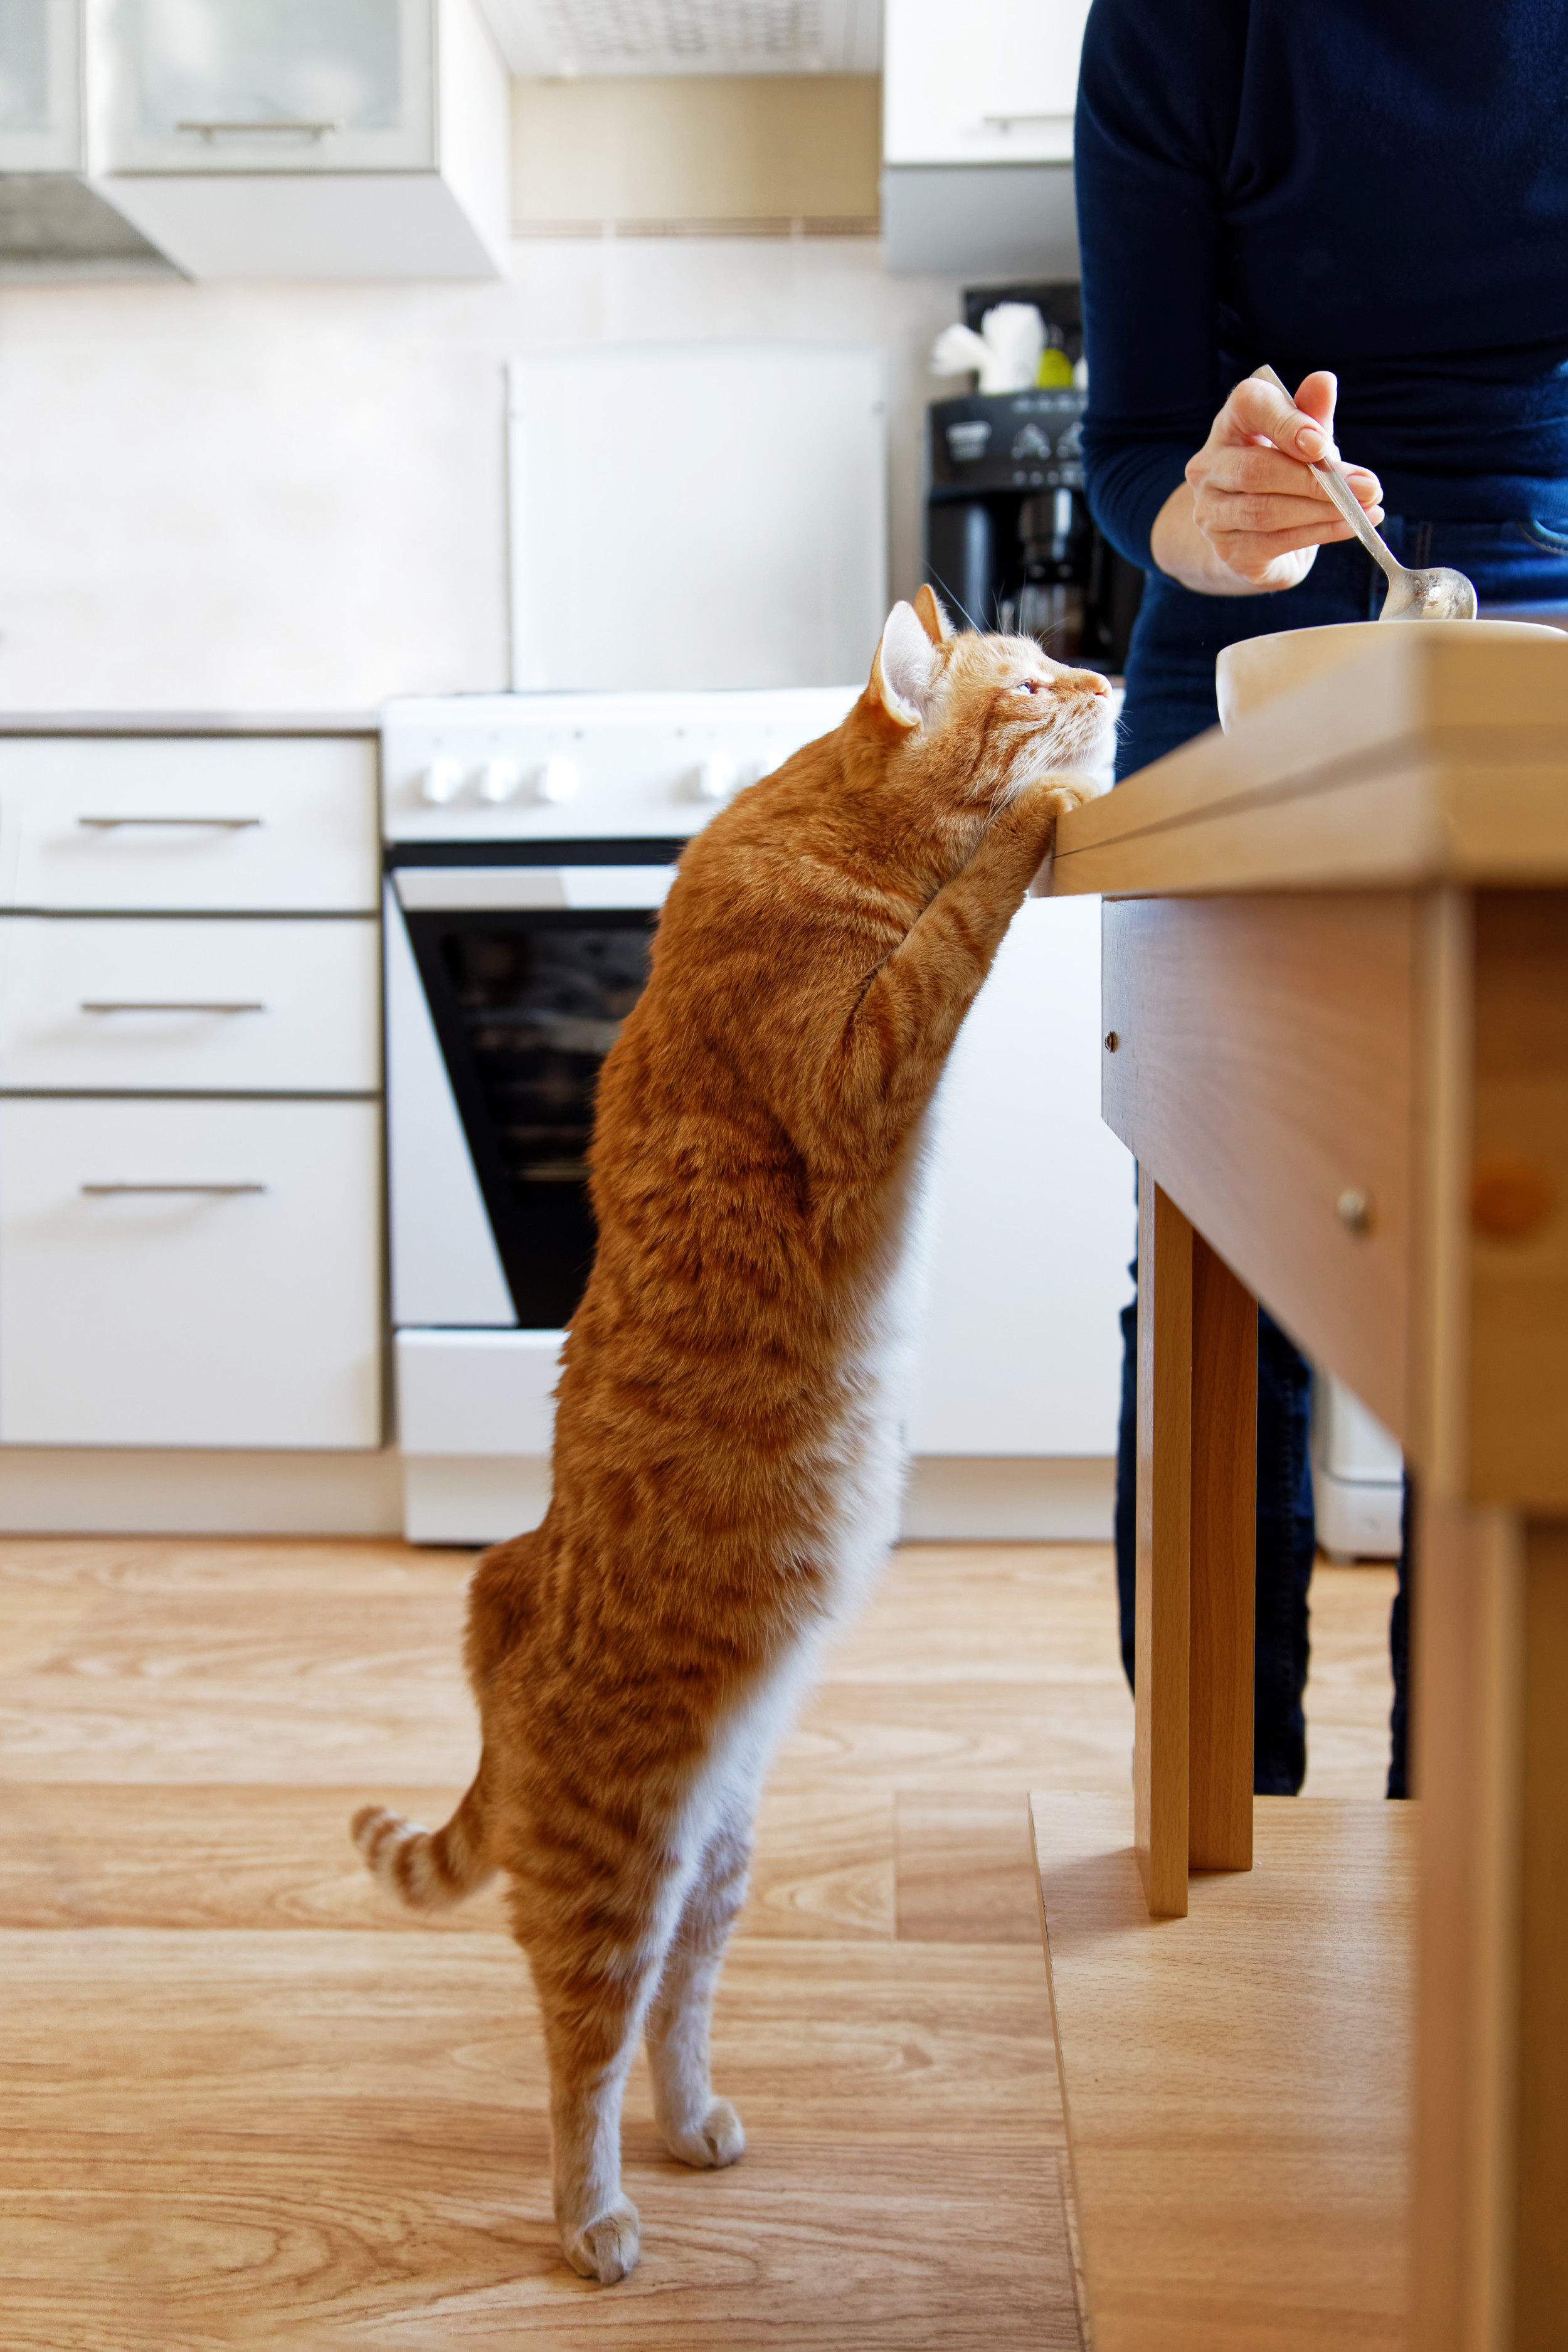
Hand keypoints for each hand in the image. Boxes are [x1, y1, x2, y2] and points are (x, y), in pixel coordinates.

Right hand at [1152, 370, 1384, 595]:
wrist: (1253, 537)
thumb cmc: (1283, 474)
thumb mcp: (1302, 439)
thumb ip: (1312, 414)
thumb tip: (1324, 382)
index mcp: (1229, 425)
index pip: (1248, 406)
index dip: (1285, 422)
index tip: (1323, 443)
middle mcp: (1209, 468)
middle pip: (1256, 471)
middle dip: (1315, 480)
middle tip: (1366, 486)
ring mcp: (1213, 514)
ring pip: (1267, 511)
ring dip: (1323, 510)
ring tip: (1364, 507)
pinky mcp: (1229, 552)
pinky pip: (1277, 542)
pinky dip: (1321, 533)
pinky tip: (1351, 526)